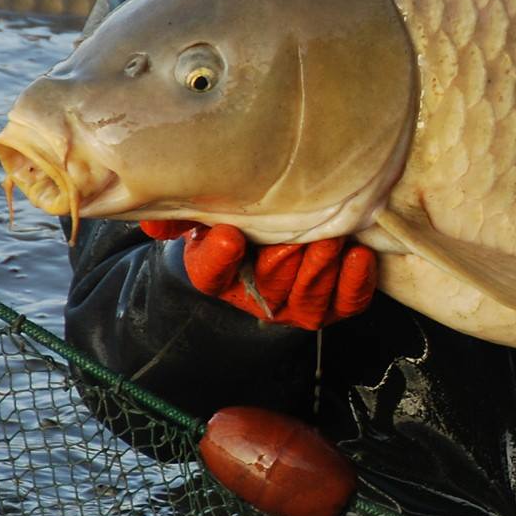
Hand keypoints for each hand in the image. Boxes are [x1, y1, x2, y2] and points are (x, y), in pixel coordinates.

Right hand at [140, 219, 376, 328]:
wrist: (273, 230)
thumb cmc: (234, 217)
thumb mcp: (203, 212)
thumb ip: (179, 212)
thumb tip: (155, 219)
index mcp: (217, 272)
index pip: (209, 275)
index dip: (217, 259)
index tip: (227, 237)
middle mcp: (257, 293)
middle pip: (267, 289)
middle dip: (282, 267)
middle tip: (295, 242)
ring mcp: (297, 301)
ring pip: (308, 300)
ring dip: (320, 274)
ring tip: (332, 244)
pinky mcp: (334, 301)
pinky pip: (347, 302)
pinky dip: (355, 284)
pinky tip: (360, 256)